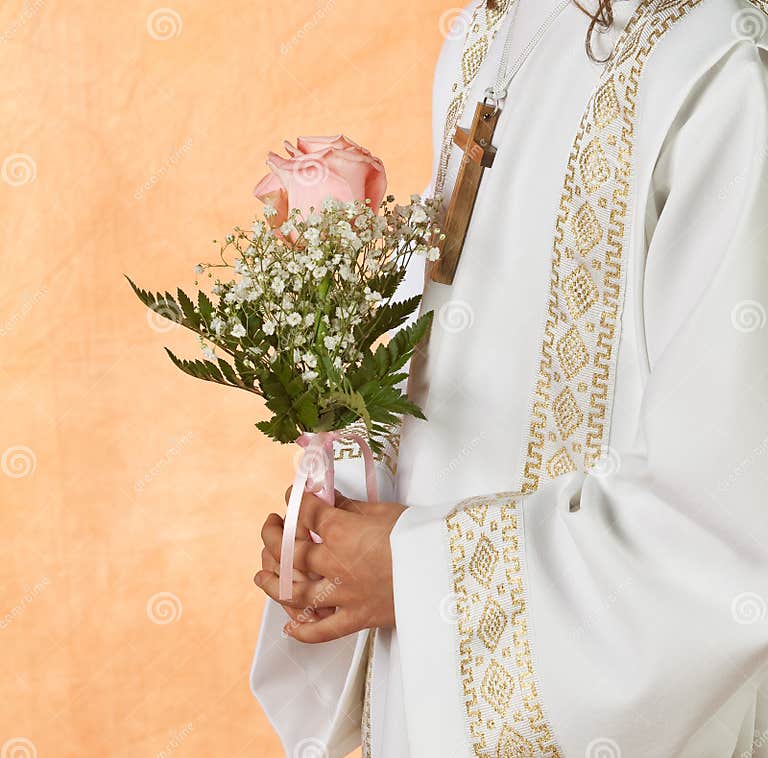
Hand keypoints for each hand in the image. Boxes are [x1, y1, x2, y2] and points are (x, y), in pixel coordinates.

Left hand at [254, 487, 405, 643]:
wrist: (446, 569)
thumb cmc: (418, 534)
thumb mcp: (383, 511)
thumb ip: (350, 506)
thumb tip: (328, 497)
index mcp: (342, 531)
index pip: (305, 512)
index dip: (294, 499)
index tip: (292, 494)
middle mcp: (335, 563)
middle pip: (288, 549)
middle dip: (271, 534)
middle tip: (270, 524)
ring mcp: (343, 594)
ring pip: (293, 592)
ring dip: (271, 582)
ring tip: (260, 574)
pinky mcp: (357, 617)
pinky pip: (323, 630)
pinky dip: (303, 631)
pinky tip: (289, 626)